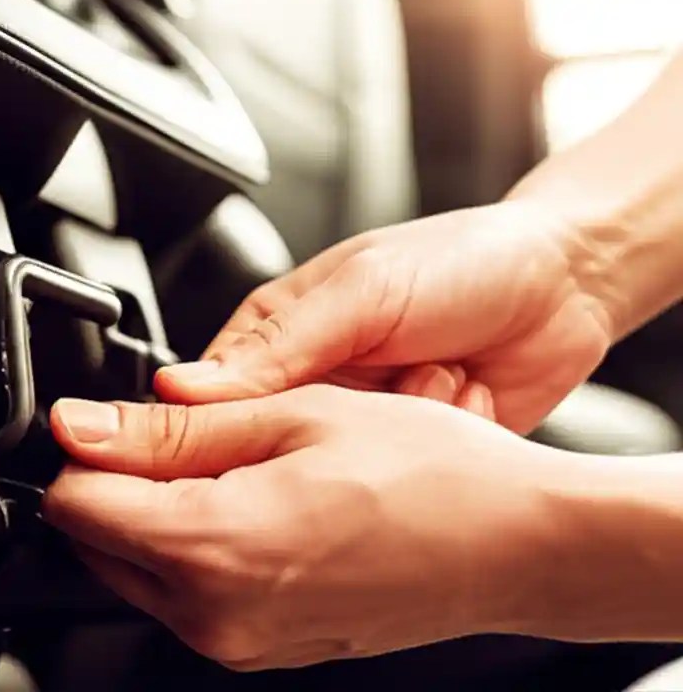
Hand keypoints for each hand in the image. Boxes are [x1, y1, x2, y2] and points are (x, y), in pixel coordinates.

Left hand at [44, 388, 576, 670]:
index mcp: (212, 549)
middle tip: (203, 437)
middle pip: (98, 541)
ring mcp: (238, 642)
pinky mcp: (261, 649)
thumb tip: (79, 426)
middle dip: (121, 483)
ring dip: (164, 515)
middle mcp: (213, 614)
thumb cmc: (432, 475)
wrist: (517, 546)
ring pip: (141, 567)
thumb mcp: (292, 417)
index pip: (76, 504)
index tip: (120, 420)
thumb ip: (168, 430)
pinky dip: (203, 547)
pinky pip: (192, 594)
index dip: (87, 449)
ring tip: (250, 468)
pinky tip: (266, 506)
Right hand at [156, 202, 614, 432]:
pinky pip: (396, 484)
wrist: (567, 284)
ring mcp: (358, 426)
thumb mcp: (360, 292)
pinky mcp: (406, 459)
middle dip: (326, 430)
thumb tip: (181, 389)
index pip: (208, 405)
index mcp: (273, 336)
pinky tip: (463, 398)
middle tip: (376, 391)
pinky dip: (438, 444)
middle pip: (270, 448)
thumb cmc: (461, 263)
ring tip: (435, 373)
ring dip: (394, 430)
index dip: (218, 432)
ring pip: (336, 471)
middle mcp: (309, 385)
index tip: (253, 434)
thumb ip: (274, 347)